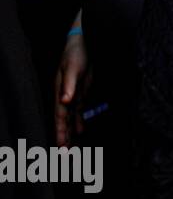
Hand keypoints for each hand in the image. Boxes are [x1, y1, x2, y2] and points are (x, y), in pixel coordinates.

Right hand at [53, 11, 89, 145]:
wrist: (86, 41)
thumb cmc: (76, 53)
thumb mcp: (73, 68)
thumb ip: (69, 86)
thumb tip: (64, 101)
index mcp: (61, 92)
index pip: (60, 117)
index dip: (61, 132)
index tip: (62, 148)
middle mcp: (66, 96)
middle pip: (64, 122)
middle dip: (65, 138)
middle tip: (66, 157)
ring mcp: (74, 95)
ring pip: (72, 119)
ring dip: (72, 133)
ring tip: (72, 150)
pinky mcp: (83, 92)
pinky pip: (80, 111)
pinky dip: (80, 121)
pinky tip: (81, 131)